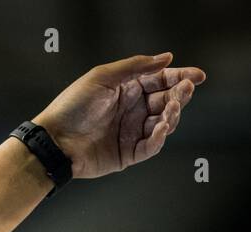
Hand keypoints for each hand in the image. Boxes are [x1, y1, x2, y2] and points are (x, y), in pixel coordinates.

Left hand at [33, 52, 205, 178]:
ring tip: (170, 108)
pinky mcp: (127, 154)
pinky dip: (160, 137)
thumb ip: (135, 66)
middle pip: (167, 101)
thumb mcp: (102, 77)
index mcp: (127, 90)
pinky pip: (151, 146)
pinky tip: (161, 127)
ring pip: (164, 123)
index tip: (197, 76)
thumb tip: (167, 57)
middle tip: (185, 90)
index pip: (161, 81)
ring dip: (172, 115)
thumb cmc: (71, 107)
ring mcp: (131, 132)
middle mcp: (132, 110)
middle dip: (180, 95)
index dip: (180, 77)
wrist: (53, 141)